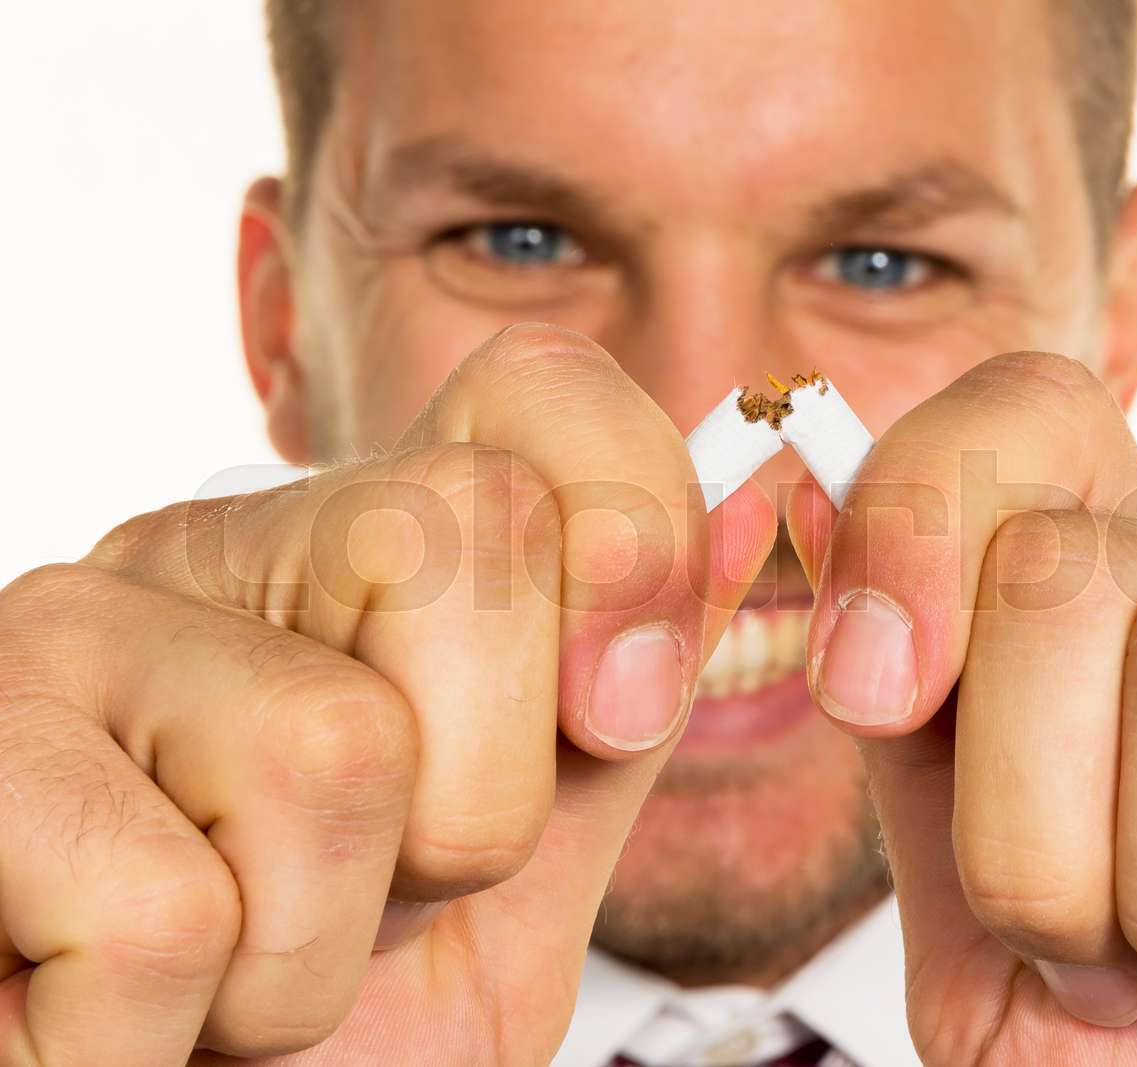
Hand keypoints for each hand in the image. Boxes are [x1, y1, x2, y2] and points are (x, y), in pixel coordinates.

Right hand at [0, 324, 774, 1065]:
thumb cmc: (351, 1011)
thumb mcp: (536, 853)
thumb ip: (629, 687)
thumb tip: (758, 504)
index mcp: (370, 551)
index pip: (543, 389)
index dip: (633, 534)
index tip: (616, 717)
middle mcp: (216, 543)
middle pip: (471, 532)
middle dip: (473, 808)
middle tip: (367, 894)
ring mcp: (69, 629)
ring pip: (335, 745)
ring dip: (315, 955)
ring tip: (232, 972)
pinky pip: (166, 914)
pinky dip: (167, 1041)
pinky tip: (110, 1018)